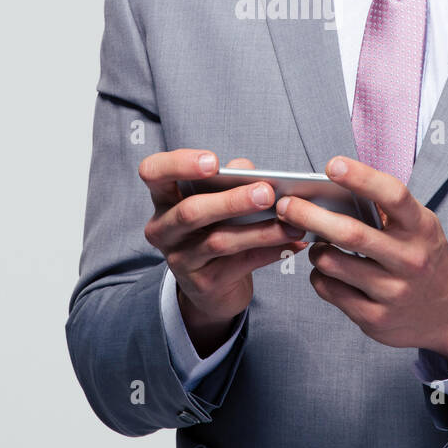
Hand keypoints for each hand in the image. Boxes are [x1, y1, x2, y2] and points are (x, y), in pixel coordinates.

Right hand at [140, 150, 306, 355]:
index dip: (179, 164)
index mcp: (163, 199)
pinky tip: (294, 242)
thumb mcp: (217, 201)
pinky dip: (270, 251)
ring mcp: (180, 260)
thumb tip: (248, 171)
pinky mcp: (203, 284)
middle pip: (190, 211)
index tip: (213, 161)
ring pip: (220, 241)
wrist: (212, 286)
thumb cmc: (215, 228)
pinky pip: (241, 264)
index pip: (153, 172)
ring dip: (260, 230)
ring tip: (292, 222)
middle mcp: (163, 229)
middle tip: (266, 192)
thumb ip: (230, 180)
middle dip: (232, 201)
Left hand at [275, 156, 447, 368]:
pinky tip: (326, 271)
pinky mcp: (377, 319)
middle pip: (351, 234)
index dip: (361, 177)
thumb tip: (334, 186)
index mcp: (421, 228)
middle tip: (285, 205)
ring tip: (317, 244)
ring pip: (333, 264)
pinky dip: (319, 276)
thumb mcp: (420, 227)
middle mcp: (410, 259)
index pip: (392, 195)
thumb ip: (387, 210)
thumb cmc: (425, 257)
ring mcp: (393, 292)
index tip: (332, 165)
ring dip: (315, 250)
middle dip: (311, 215)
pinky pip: (330, 291)